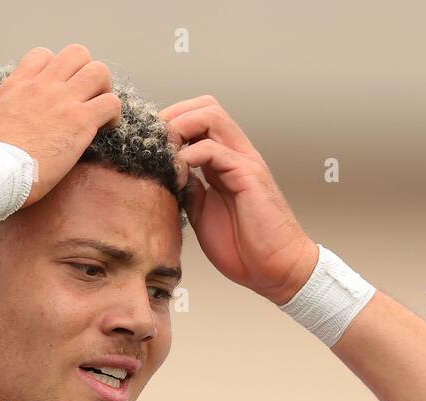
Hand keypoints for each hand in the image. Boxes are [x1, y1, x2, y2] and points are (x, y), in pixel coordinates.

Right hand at [0, 44, 121, 209]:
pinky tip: (106, 130)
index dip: (56, 70)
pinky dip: (114, 114)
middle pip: (76, 55)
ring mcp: (62, 102)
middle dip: (86, 73)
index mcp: (16, 87)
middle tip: (86, 98)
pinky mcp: (79, 122)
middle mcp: (41, 87)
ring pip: (99, 72)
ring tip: (101, 112)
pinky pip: (110, 103)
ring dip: (104, 89)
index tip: (57, 93)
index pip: (43, 56)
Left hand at [161, 95, 317, 304]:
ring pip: (211, 116)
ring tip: (165, 154)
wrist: (274, 268)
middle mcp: (237, 154)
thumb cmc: (244, 246)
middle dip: (173, 116)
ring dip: (180, 128)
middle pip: (205, 106)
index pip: (199, 118)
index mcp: (226, 161)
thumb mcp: (204, 214)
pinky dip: (189, 157)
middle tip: (154, 143)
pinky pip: (214, 150)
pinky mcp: (248, 176)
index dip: (172, 123)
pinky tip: (178, 178)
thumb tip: (170, 177)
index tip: (151, 145)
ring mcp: (244, 161)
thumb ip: (190, 191)